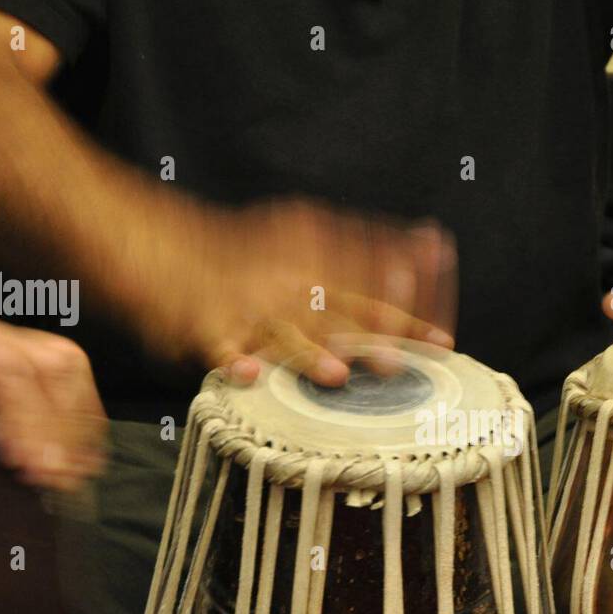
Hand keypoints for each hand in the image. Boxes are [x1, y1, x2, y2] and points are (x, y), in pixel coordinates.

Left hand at [0, 308, 106, 490]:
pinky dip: (82, 413)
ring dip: (77, 421)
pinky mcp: (28, 351)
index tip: (30, 464)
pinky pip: (70, 373)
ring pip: (64, 365)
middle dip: (57, 427)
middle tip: (58, 481)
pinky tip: (82, 453)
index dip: (21, 413)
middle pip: (41, 365)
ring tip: (75, 473)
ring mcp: (8, 337)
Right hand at [132, 198, 457, 385]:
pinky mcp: (206, 327)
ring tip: (336, 375)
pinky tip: (246, 373)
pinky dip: (230, 359)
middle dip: (367, 339)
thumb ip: (364, 249)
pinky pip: (218, 346)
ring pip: (281, 333)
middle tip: (400, 364)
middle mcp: (286, 288)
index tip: (441, 343)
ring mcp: (247, 309)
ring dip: (307, 354)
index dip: (406, 320)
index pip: (369, 297)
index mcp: (313, 272)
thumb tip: (431, 238)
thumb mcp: (306, 239)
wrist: (171, 252)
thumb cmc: (249, 259)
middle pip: (334, 315)